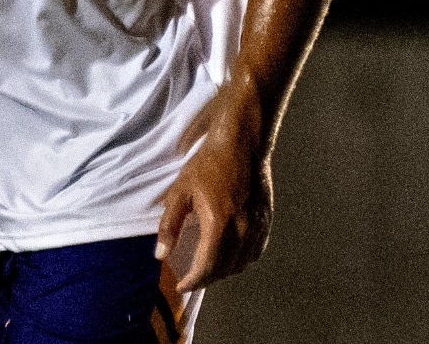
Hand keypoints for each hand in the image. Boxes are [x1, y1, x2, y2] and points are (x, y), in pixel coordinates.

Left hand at [155, 81, 272, 291]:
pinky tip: (232, 256)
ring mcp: (257, 225)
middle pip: (225, 270)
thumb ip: (170, 225)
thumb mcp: (180, 191)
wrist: (242, 143)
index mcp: (219, 223)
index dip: (193, 282)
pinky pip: (256, 252)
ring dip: (224, 272)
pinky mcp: (266, 220)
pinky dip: (242, 260)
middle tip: (191, 278)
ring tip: (209, 268)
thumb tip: (161, 254)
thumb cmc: (208, 164)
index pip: (207, 267)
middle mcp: (242, 229)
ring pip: (242, 263)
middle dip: (206, 279)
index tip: (182, 285)